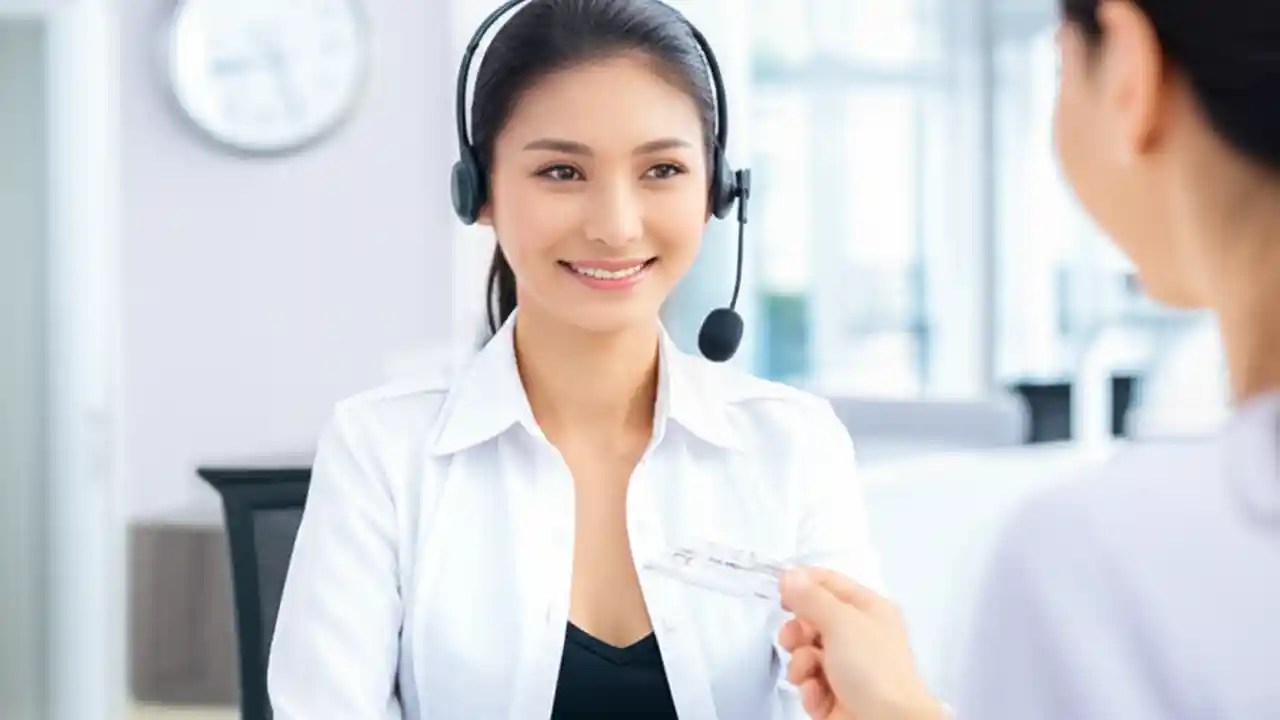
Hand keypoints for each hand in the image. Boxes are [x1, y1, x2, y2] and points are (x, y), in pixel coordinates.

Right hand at [778, 568, 945, 719]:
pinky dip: (809, 689)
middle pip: (811, 620)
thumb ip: (811, 597)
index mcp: (867, 609)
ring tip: (810, 674)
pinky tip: (819, 694)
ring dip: (800, 663)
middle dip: (796, 631)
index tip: (780, 590)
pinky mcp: (835, 695)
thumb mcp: (842, 622)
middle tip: (793, 639)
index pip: (829, 583)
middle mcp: (857, 635)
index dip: (803, 583)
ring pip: (805, 653)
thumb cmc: (874, 670)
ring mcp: (846, 667)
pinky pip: (808, 683)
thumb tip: (790, 575)